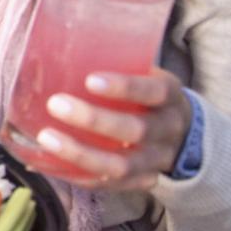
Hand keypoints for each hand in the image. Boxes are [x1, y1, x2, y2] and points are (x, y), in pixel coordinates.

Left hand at [33, 69, 192, 190]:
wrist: (184, 134)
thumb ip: (117, 65)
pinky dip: (76, 176)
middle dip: (94, 120)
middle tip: (55, 104)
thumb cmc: (148, 96)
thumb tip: (54, 45)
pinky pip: (108, 185)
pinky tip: (47, 163)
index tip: (90, 80)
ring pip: (121, 166)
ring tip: (46, 138)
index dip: (124, 88)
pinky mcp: (140, 182)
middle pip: (135, 131)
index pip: (154, 92)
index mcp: (170, 98)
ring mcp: (155, 162)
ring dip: (80, 154)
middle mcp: (167, 131)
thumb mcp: (146, 75)